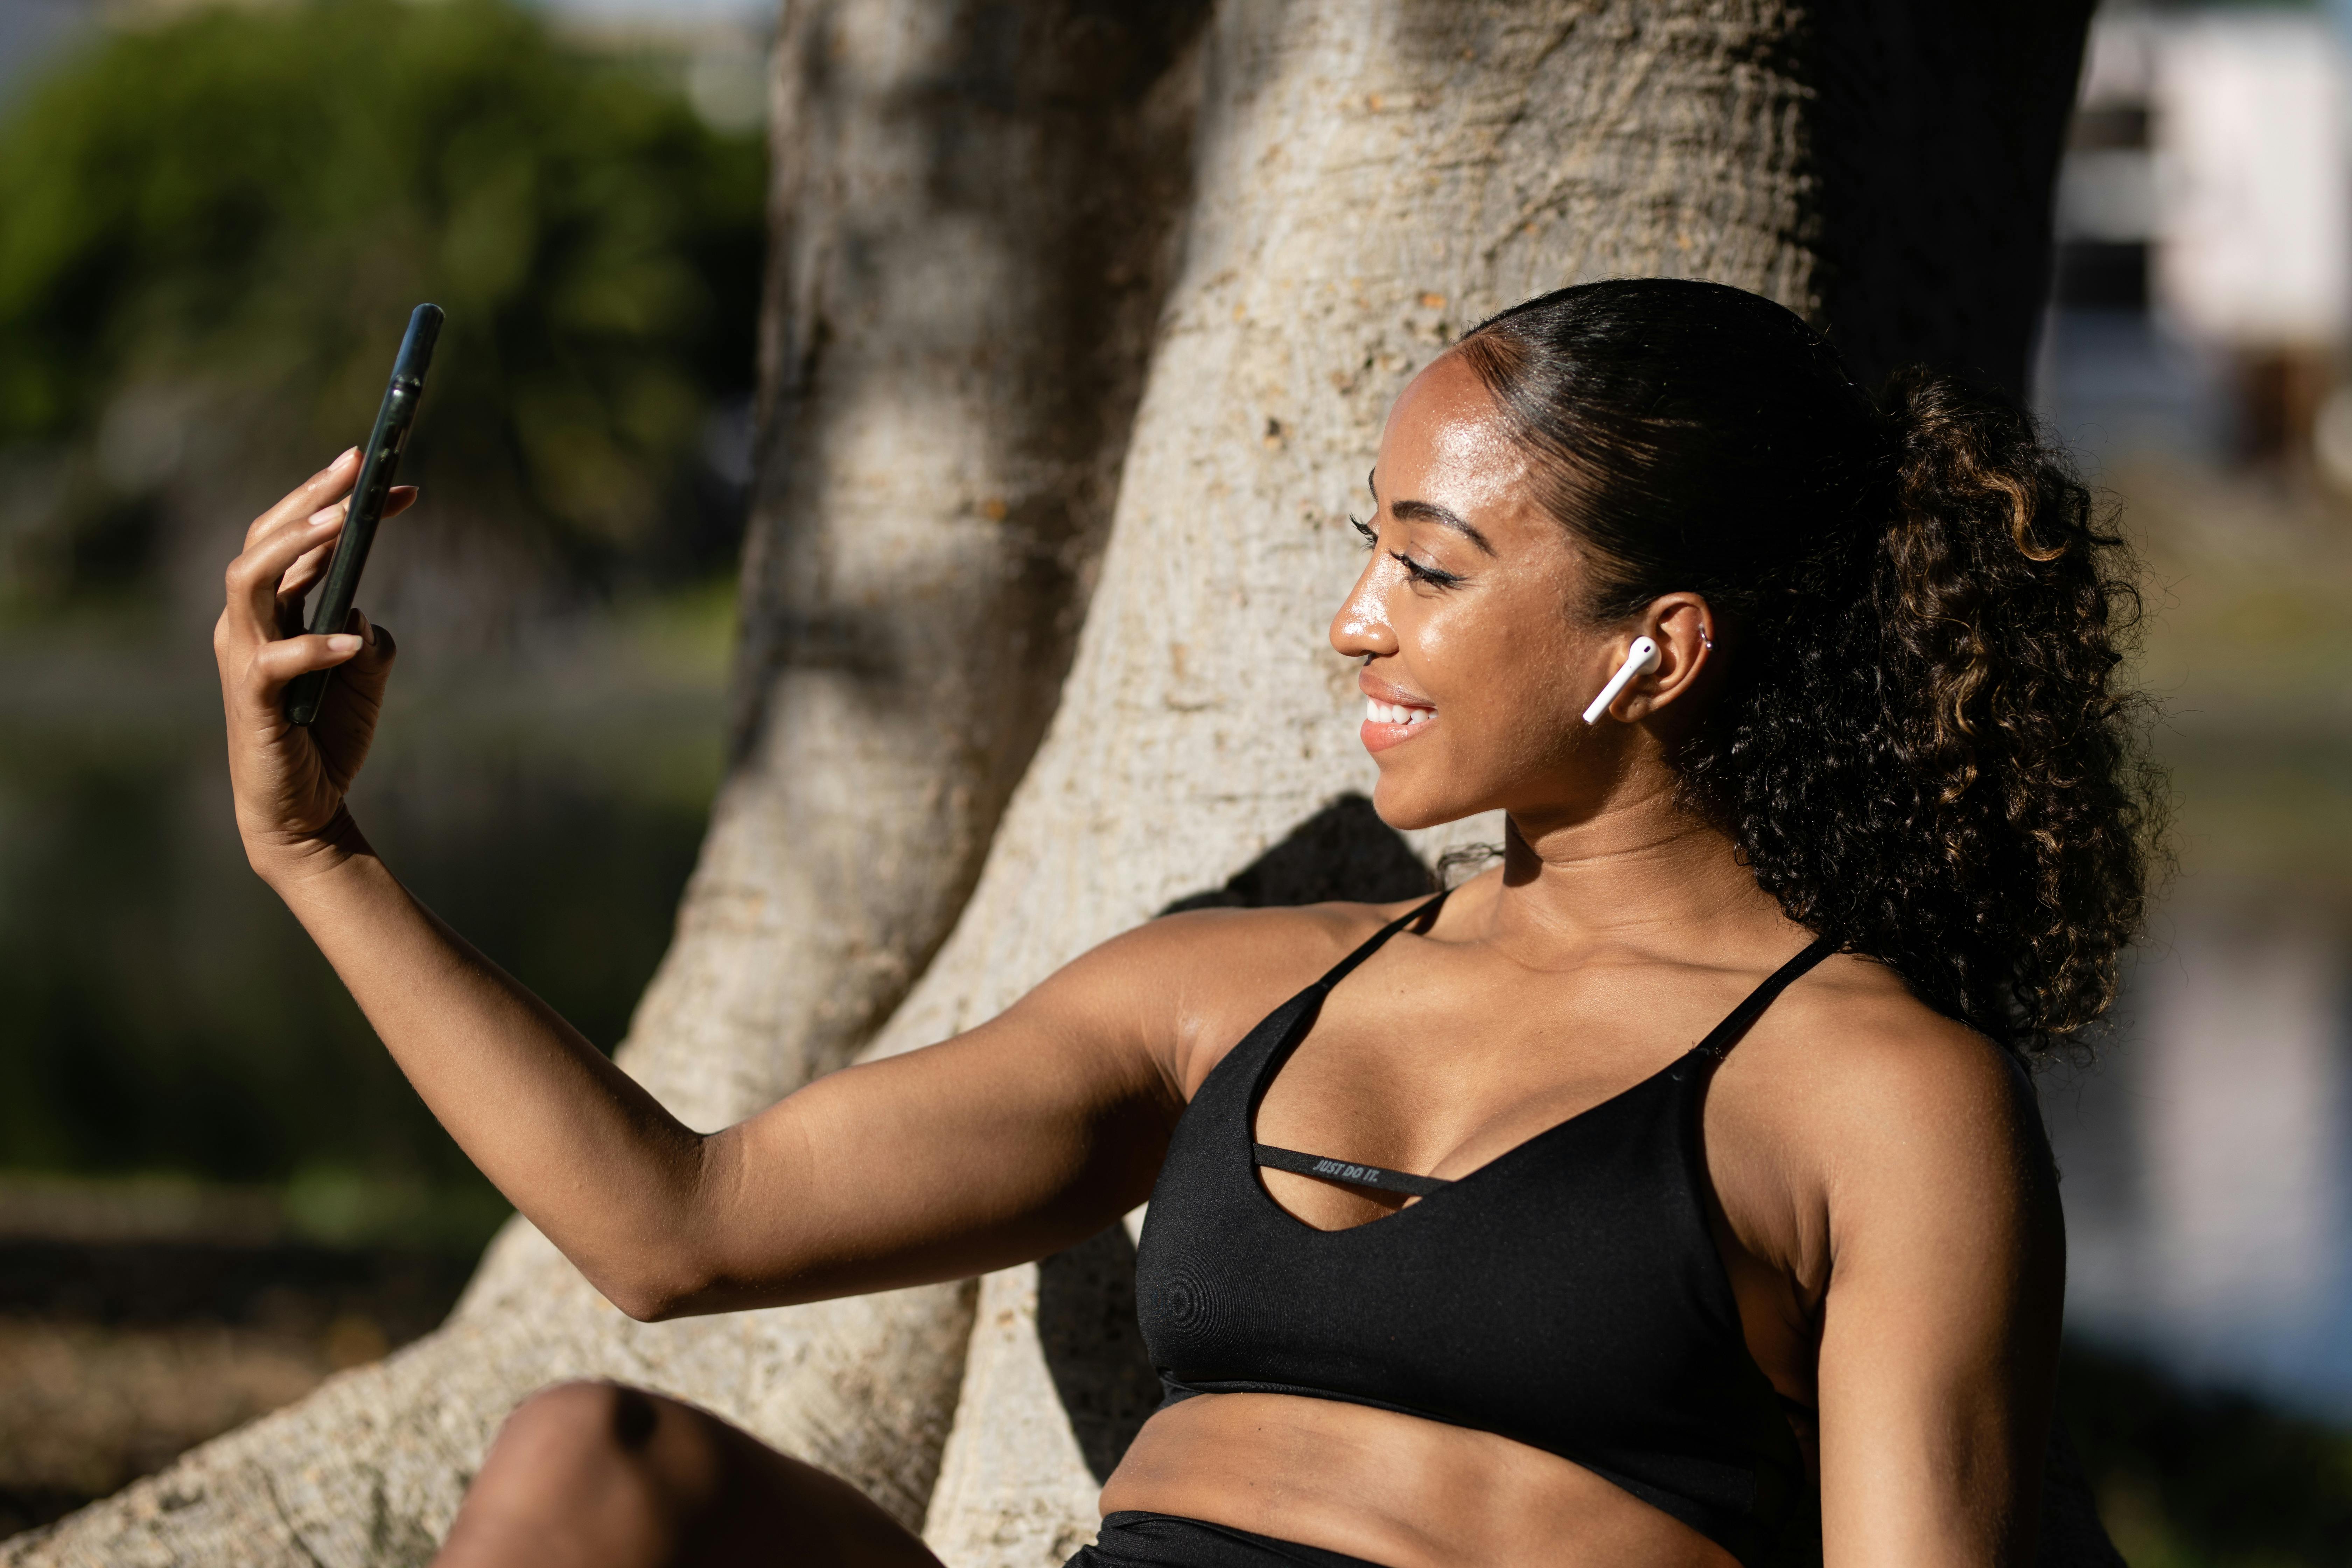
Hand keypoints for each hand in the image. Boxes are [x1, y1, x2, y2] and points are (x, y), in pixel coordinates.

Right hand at [213, 449, 417, 883]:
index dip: (341, 503)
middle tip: (357, 467)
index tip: (395, 482)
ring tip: (343, 525)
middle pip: (264, 538)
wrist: (305, 809)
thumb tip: (363, 612)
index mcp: (275, 610)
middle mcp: (248, 623)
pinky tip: (352, 643)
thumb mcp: (362, 675)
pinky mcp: (252, 699)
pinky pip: (275, 661)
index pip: (299, 539)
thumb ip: (366, 636)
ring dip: (296, 546)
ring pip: (248, 578)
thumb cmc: (326, 736)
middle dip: (311, 498)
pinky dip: (315, 646)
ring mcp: (244, 657)